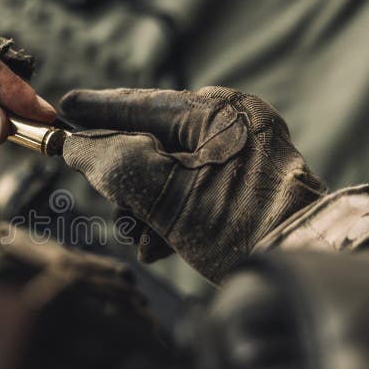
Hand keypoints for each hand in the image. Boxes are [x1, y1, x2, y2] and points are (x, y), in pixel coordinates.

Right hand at [60, 87, 326, 282]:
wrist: (303, 265)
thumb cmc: (237, 227)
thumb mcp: (163, 195)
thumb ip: (111, 165)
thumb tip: (74, 147)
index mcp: (217, 112)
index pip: (140, 103)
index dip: (98, 108)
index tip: (65, 105)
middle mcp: (231, 126)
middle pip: (151, 143)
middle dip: (124, 181)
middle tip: (109, 203)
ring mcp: (241, 156)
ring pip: (167, 172)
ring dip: (144, 208)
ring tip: (142, 238)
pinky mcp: (244, 187)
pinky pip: (191, 190)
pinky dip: (170, 216)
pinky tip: (160, 246)